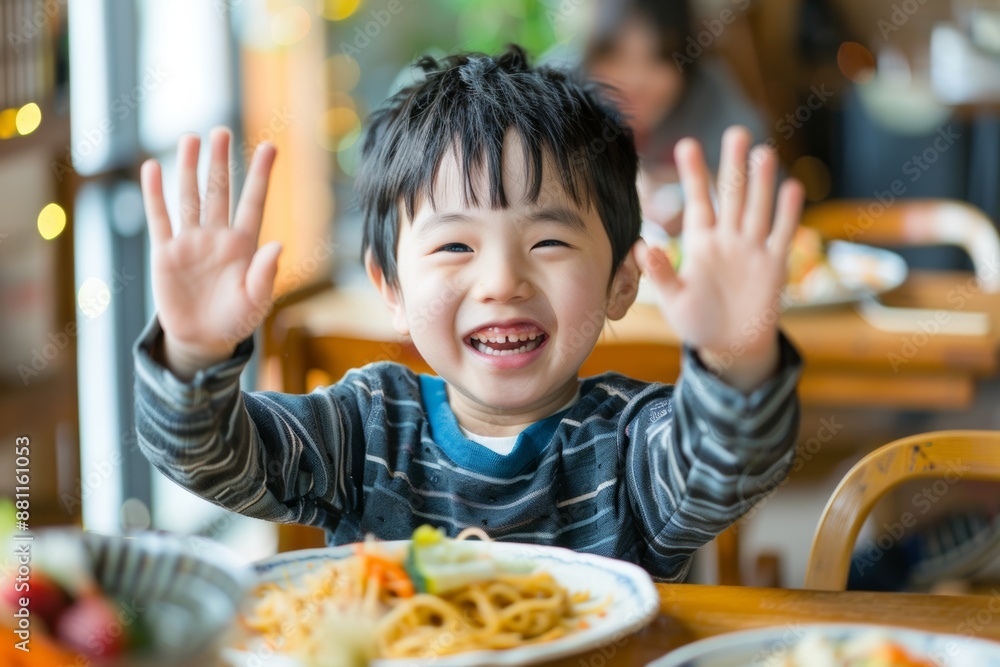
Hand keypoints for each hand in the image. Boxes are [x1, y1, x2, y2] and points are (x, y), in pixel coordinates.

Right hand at [141, 128, 280, 378]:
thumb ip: (265, 274)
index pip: (254, 202)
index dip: (261, 175)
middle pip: (219, 191)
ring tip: (190, 139)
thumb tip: (279, 246)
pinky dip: (155, 194)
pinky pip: (160, 218)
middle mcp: (217, 236)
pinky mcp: (166, 253)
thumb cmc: (236, 319)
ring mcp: (191, 242)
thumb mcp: (257, 301)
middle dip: (220, 162)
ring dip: (189, 169)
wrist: (203, 338)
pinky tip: (152, 168)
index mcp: (244, 244)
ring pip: (189, 197)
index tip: (270, 147)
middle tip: (221, 131)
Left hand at [633, 126, 803, 390]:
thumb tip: (640, 247)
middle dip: (733, 165)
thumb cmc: (697, 322)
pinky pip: (782, 235)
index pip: (697, 201)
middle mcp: (728, 239)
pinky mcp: (773, 266)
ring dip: (761, 182)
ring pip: (758, 209)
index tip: (686, 144)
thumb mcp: (673, 299)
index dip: (693, 174)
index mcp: (701, 242)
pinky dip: (788, 214)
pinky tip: (792, 187)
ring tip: (763, 151)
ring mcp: (752, 250)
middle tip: (736, 132)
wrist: (730, 347)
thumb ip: (660, 273)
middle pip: (732, 195)